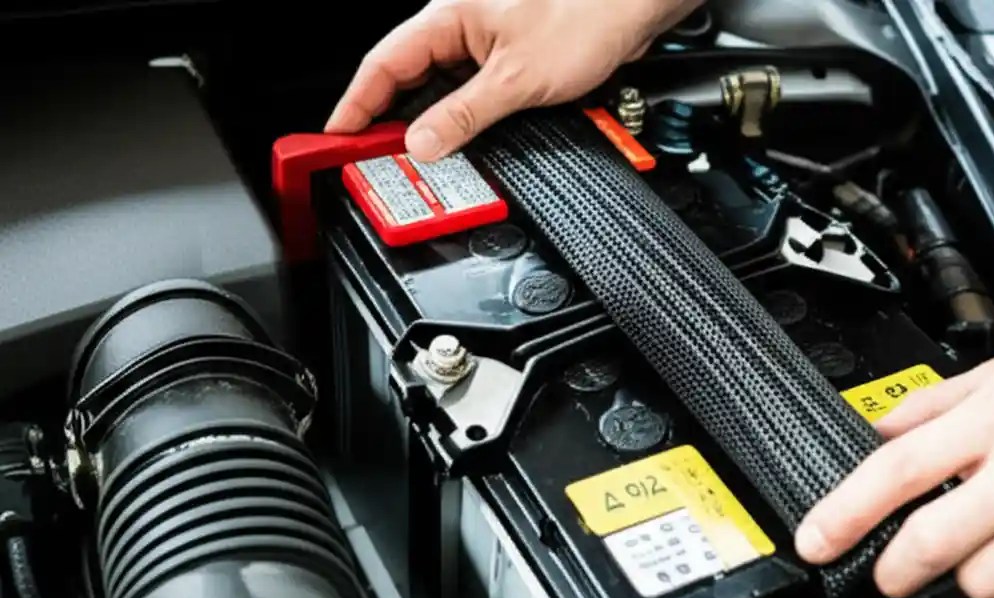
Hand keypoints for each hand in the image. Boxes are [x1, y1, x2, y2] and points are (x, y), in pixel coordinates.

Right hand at [326, 0, 700, 160]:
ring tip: (417, 165)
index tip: (335, 138)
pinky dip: (463, 122)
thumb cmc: (587, 18)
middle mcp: (462, 26)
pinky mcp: (512, 59)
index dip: (355, 105)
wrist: (636, 9)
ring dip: (431, 127)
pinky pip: (473, 95)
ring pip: (441, 91)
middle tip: (373, 164)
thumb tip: (423, 144)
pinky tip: (464, 146)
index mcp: (448, 17)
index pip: (383, 64)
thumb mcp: (517, 80)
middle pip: (408, 80)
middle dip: (389, 123)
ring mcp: (487, 43)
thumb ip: (465, 115)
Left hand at [795, 342, 993, 597]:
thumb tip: (872, 432)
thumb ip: (932, 404)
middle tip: (887, 568)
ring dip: (964, 576)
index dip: (846, 511)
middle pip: (932, 541)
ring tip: (984, 544)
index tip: (816, 539)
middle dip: (894, 567)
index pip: (899, 470)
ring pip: (979, 583)